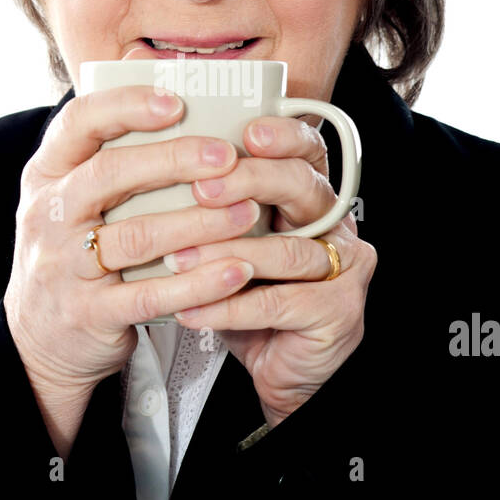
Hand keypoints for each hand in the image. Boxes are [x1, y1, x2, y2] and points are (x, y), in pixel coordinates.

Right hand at [3, 84, 263, 402]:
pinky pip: (150, 295)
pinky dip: (198, 283)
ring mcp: (65, 266)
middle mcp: (48, 215)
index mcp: (47, 174)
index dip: (126, 106)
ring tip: (249, 211)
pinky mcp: (90, 313)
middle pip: (110, 174)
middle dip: (174, 160)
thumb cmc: (73, 252)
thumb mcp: (71, 199)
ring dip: (199, 222)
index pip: (78, 122)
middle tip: (227, 156)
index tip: (177, 102)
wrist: (38, 340)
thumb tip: (170, 88)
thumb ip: (110, 155)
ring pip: (137, 236)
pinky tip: (238, 271)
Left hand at [164, 115, 375, 426]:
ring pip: (288, 250)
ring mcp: (345, 269)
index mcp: (312, 198)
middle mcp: (336, 226)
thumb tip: (154, 169)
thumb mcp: (231, 241)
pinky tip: (193, 310)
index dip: (282, 136)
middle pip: (304, 187)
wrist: (282, 368)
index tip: (245, 131)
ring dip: (227, 253)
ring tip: (179, 259)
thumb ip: (215, 206)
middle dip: (251, 182)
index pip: (307, 152)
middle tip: (202, 189)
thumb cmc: (253, 296)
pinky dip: (230, 306)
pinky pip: (279, 302)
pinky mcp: (339, 312)